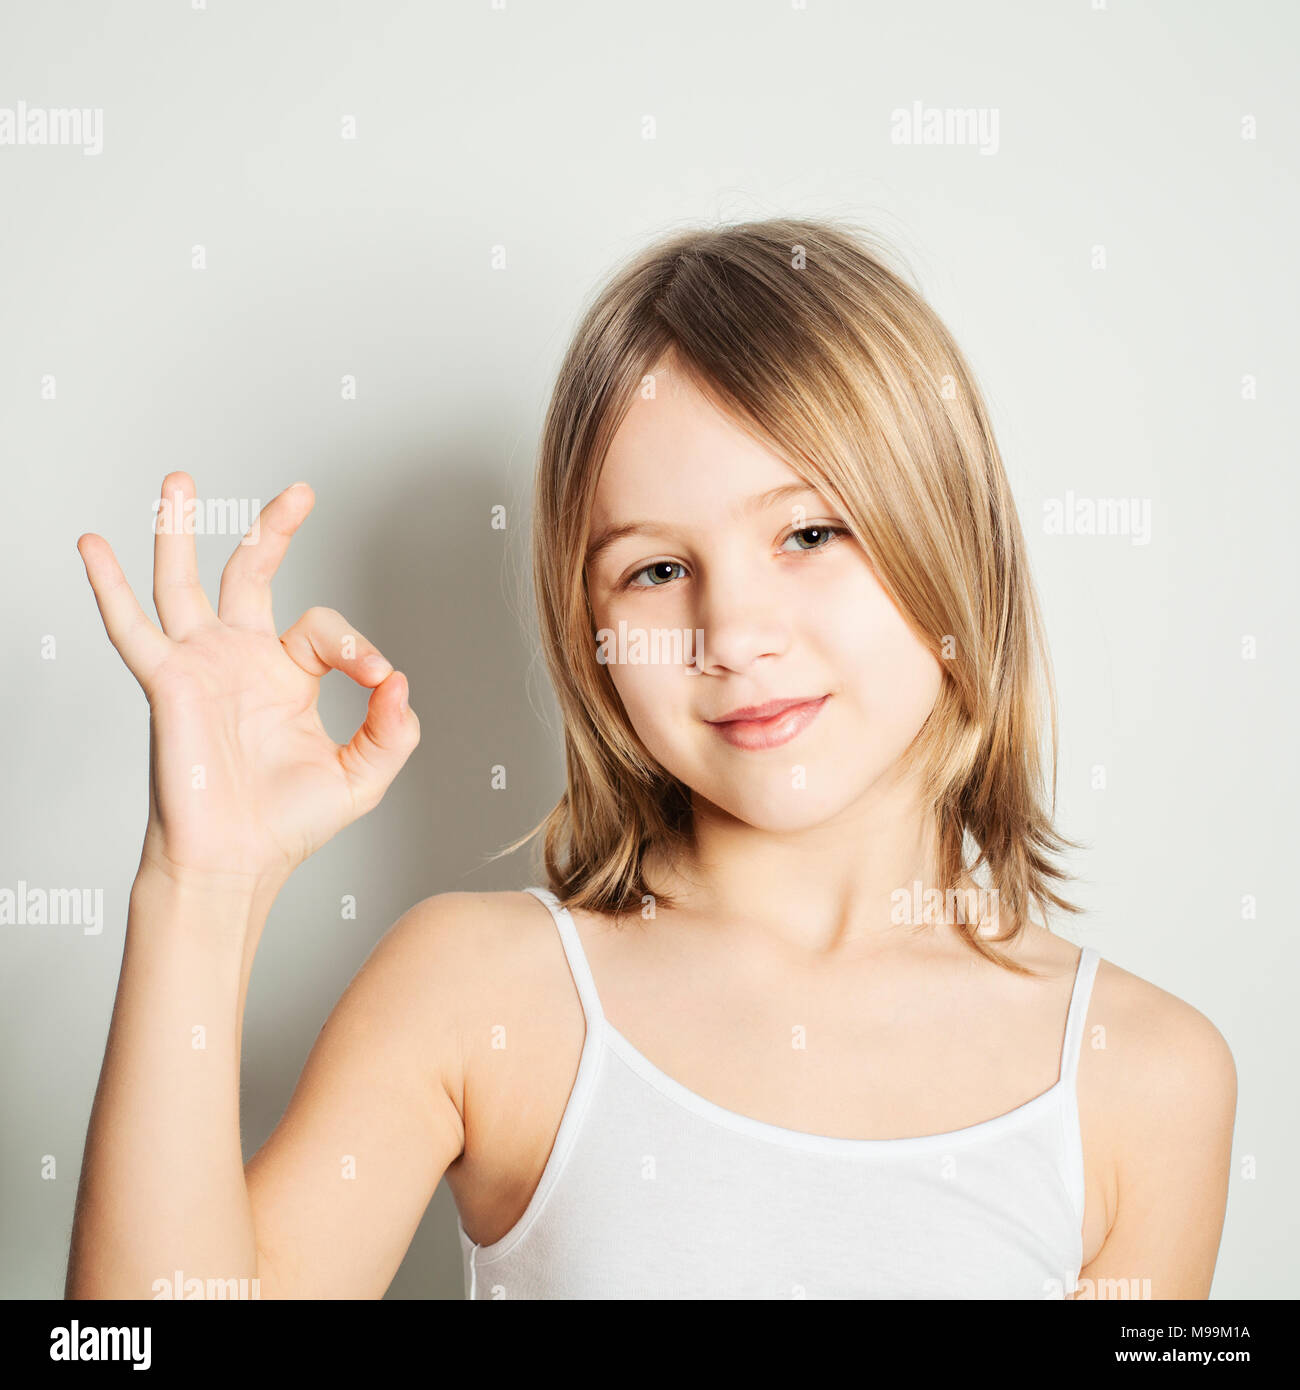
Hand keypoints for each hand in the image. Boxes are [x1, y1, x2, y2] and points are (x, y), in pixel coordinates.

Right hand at [78, 473, 419, 888]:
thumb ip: (393, 729)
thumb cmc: (288, 824)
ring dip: (179, 530)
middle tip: (300, 491)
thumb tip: (400, 680)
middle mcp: (241, 661)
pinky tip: (92, 544)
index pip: (324, 628)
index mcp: (287, 677)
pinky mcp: (168, 683)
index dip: (357, 646)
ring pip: (184, 582)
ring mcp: (201, 666)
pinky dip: (109, 585)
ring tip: (178, 481)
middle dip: (274, 530)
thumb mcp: (363, 775)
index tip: (378, 677)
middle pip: (253, 574)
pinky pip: (130, 627)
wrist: (237, 862)